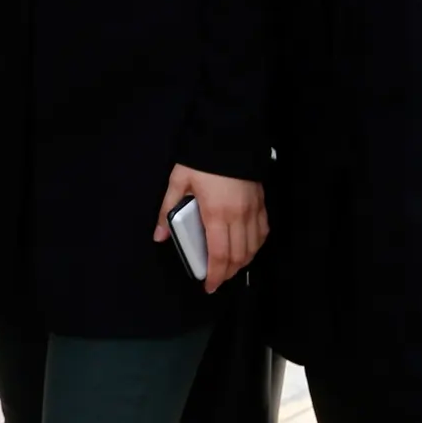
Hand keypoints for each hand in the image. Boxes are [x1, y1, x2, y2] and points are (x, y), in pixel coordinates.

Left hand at [155, 164, 267, 293]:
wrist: (229, 136)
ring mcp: (253, 210)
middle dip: (228, 273)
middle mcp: (239, 216)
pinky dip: (255, 246)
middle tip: (217, 280)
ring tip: (229, 268)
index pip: (219, 254)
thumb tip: (159, 236)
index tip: (209, 287)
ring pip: (253, 247)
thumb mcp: (178, 181)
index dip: (216, 275)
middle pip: (239, 256)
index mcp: (216, 213)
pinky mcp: (261, 203)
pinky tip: (246, 248)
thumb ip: (168, 210)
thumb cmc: (201, 160)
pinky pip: (262, 232)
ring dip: (242, 262)